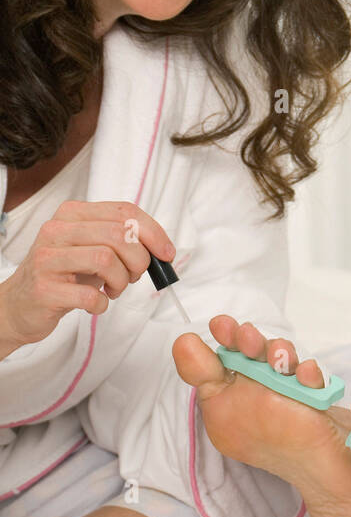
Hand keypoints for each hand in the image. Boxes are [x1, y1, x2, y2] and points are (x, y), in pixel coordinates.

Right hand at [0, 200, 174, 353]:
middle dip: (139, 260)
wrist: (18, 305)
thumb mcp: (89, 247)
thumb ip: (120, 240)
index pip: (124, 211)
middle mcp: (57, 230)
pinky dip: (102, 303)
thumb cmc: (63, 274)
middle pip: (119, 235)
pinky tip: (96, 303)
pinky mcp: (44, 289)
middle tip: (135, 276)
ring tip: (115, 290)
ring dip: (122, 281)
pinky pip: (89, 295)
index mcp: (72, 213)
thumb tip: (161, 249)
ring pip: (106, 260)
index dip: (153, 232)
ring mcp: (47, 258)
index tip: (166, 253)